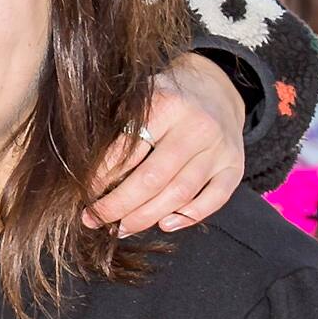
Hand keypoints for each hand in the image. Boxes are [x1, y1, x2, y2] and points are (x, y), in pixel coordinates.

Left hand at [86, 55, 248, 234]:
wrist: (216, 89)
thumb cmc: (167, 99)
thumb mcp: (142, 98)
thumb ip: (119, 125)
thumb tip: (82, 168)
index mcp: (166, 105)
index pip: (127, 150)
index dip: (101, 177)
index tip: (84, 194)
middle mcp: (196, 127)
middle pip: (152, 179)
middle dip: (118, 205)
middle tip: (95, 220)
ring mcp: (219, 149)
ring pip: (180, 194)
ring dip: (146, 217)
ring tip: (121, 228)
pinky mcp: (235, 167)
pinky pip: (214, 199)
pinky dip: (189, 217)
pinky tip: (165, 225)